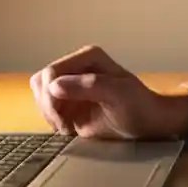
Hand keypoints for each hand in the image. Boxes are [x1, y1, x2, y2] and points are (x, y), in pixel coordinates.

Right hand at [29, 45, 187, 140]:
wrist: (147, 122)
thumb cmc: (139, 106)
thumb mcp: (119, 95)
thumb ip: (89, 86)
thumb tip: (55, 86)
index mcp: (88, 57)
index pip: (53, 71)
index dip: (51, 96)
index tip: (63, 121)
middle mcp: (77, 66)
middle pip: (42, 81)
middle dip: (47, 106)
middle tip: (64, 126)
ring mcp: (72, 83)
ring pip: (40, 92)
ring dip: (48, 113)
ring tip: (67, 127)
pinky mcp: (69, 101)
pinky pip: (46, 106)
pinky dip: (51, 119)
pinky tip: (67, 128)